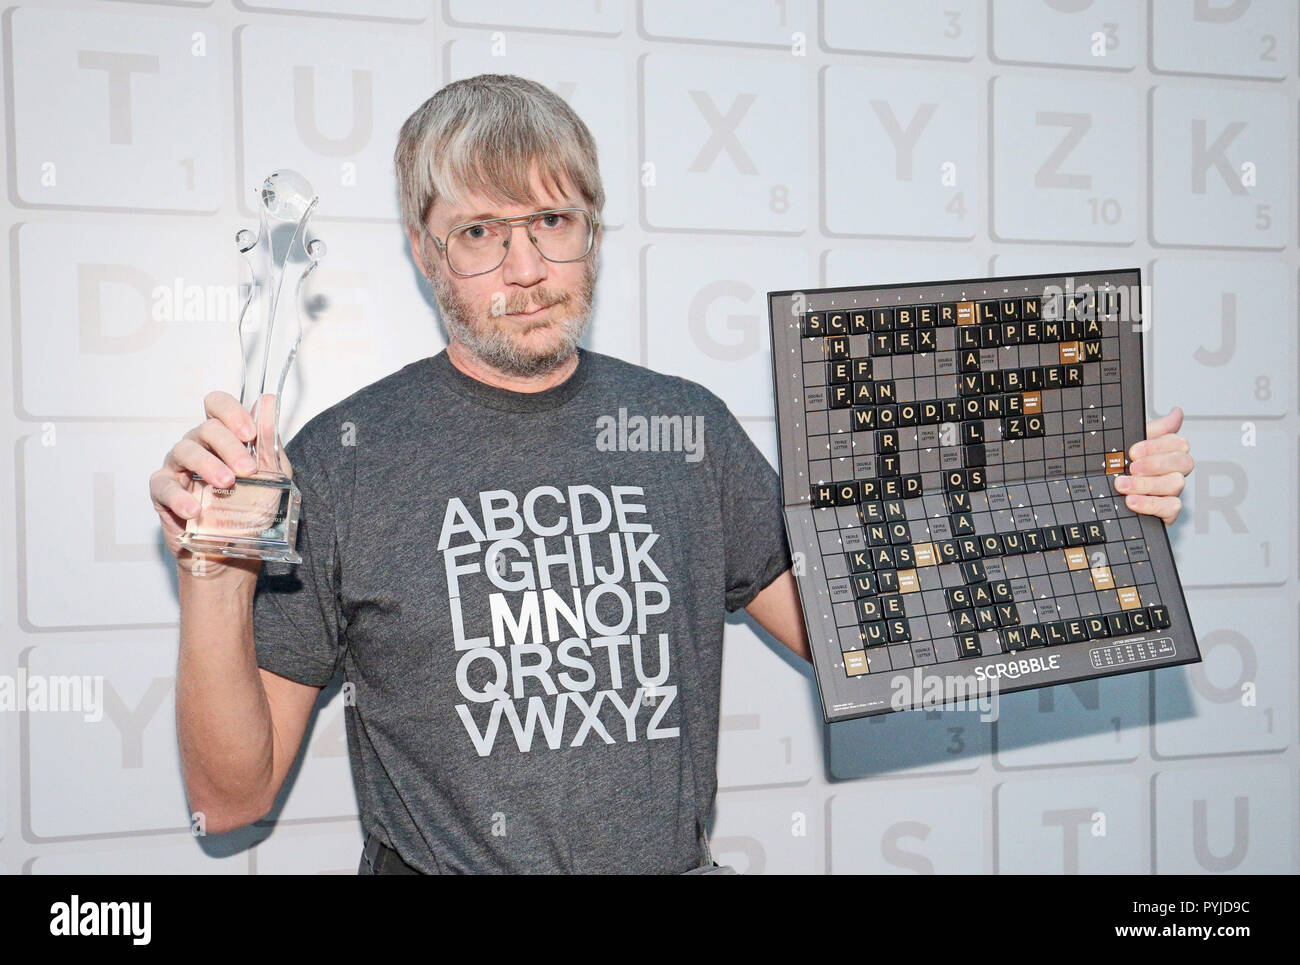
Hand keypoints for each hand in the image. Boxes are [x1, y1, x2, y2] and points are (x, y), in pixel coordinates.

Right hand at [150, 391, 292, 576]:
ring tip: (227, 484)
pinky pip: (164, 486)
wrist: (235, 555)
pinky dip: (180, 497)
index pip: (216, 406)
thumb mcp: (270, 476)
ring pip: (184, 450)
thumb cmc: (251, 511)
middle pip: (206, 428)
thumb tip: (267, 401)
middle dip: (230, 446)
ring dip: (208, 465)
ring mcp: (178, 468)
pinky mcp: (163, 494)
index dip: (231, 412)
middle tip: (248, 470)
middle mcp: (198, 447)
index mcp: (223, 438)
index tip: (250, 433)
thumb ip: (267, 441)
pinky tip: (196, 508)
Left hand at [1113, 405, 1191, 525]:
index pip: (1178, 443)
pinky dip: (1150, 504)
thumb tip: (1177, 412)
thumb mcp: (1129, 444)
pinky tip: (1132, 501)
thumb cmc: (1119, 468)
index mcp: (1166, 453)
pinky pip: (1172, 507)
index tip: (1133, 451)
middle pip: (1184, 462)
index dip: (1157, 446)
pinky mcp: (1167, 512)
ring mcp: (1171, 492)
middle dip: (1155, 463)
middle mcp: (1172, 471)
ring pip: (1176, 484)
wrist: (1101, 497)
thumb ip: (1154, 429)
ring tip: (1123, 485)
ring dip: (1147, 484)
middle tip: (1131, 467)